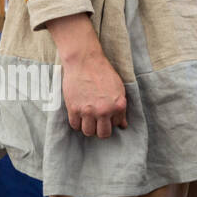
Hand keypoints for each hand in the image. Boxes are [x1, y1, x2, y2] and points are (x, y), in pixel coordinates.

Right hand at [48, 13, 127, 138]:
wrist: (85, 62)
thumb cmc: (104, 73)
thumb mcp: (119, 89)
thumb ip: (121, 108)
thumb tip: (123, 125)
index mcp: (118, 106)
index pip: (117, 125)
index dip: (112, 121)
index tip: (108, 117)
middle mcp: (104, 111)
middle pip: (103, 134)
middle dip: (101, 130)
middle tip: (99, 123)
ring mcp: (88, 111)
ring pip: (88, 132)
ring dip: (89, 128)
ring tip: (89, 119)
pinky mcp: (74, 109)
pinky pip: (75, 125)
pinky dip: (78, 123)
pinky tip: (80, 116)